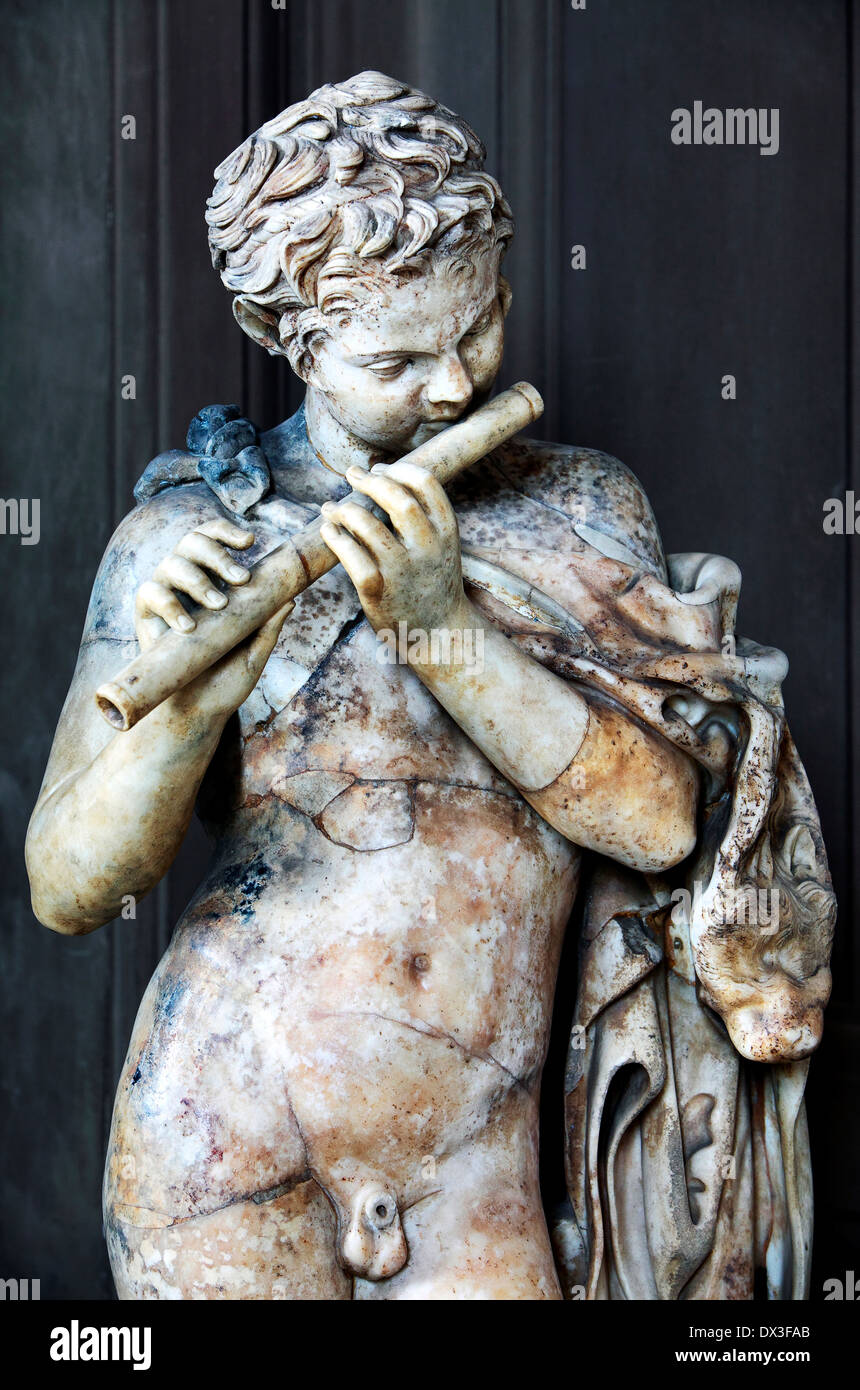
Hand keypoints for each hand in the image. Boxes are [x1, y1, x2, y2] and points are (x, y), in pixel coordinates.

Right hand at [135, 518, 291, 723]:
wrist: (198, 711)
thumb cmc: (226, 681)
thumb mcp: (254, 653)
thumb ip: (268, 627)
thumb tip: (290, 599)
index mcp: (215, 582)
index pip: (215, 540)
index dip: (227, 532)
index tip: (251, 540)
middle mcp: (187, 582)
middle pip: (192, 542)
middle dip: (218, 553)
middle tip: (241, 578)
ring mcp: (165, 595)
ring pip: (173, 562)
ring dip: (198, 579)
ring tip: (218, 604)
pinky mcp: (145, 614)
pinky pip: (150, 592)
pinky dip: (169, 604)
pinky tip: (187, 625)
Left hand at [318, 462, 468, 635]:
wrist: (440, 634)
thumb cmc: (433, 584)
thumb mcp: (442, 547)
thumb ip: (423, 518)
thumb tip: (383, 479)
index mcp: (446, 531)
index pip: (425, 482)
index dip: (397, 469)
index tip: (379, 469)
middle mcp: (427, 548)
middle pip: (397, 497)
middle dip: (370, 481)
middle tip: (353, 475)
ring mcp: (403, 570)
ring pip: (367, 524)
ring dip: (344, 509)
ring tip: (332, 507)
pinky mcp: (378, 592)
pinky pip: (351, 557)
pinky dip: (334, 538)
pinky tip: (327, 530)